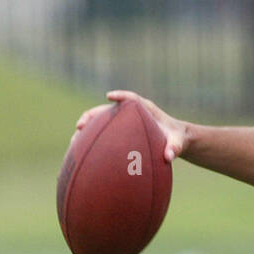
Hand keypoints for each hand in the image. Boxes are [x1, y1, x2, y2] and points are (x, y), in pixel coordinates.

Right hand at [72, 90, 188, 162]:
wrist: (175, 140)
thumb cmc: (177, 139)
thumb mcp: (178, 143)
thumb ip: (175, 148)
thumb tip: (169, 157)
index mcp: (146, 110)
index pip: (132, 99)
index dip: (121, 96)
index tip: (109, 97)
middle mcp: (131, 113)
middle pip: (108, 110)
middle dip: (93, 115)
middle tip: (81, 125)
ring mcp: (124, 122)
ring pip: (102, 121)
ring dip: (88, 128)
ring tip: (75, 139)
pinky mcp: (120, 132)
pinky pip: (104, 132)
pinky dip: (93, 139)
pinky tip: (81, 151)